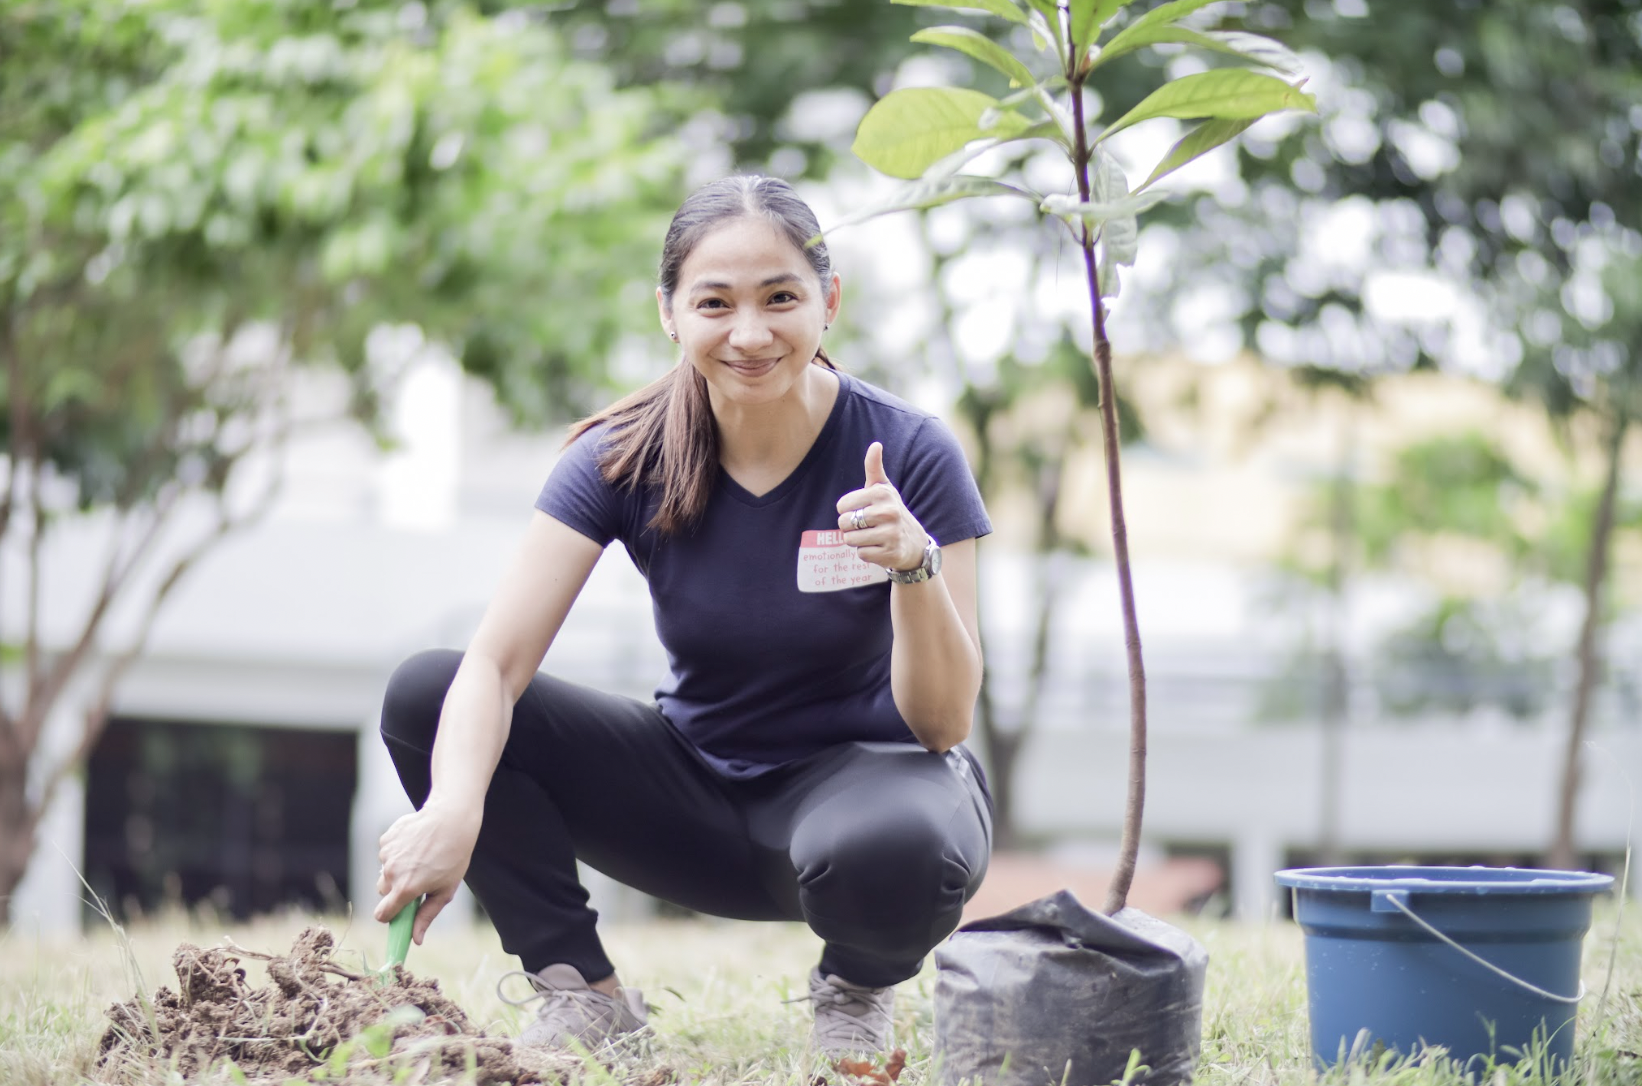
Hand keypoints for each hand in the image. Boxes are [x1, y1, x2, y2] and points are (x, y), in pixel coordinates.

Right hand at [374, 799, 478, 943]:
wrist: (452, 819)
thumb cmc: (454, 857)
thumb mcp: (445, 890)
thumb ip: (427, 916)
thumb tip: (416, 940)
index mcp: (405, 889)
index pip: (382, 915)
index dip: (390, 916)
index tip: (398, 914)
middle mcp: (391, 873)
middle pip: (383, 892)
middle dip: (396, 890)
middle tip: (417, 880)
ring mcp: (387, 855)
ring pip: (385, 871)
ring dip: (397, 869)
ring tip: (420, 858)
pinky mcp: (386, 839)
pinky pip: (386, 853)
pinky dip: (397, 852)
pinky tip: (415, 844)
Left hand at [836, 442, 928, 573]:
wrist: (915, 543)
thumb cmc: (892, 511)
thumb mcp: (884, 489)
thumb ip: (874, 468)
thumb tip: (875, 444)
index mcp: (882, 494)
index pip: (842, 505)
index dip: (847, 510)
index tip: (861, 511)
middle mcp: (888, 512)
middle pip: (844, 523)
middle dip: (850, 527)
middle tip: (866, 526)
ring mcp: (890, 534)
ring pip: (850, 540)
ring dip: (857, 541)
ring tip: (872, 536)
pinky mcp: (890, 553)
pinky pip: (861, 554)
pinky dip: (867, 553)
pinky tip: (879, 548)